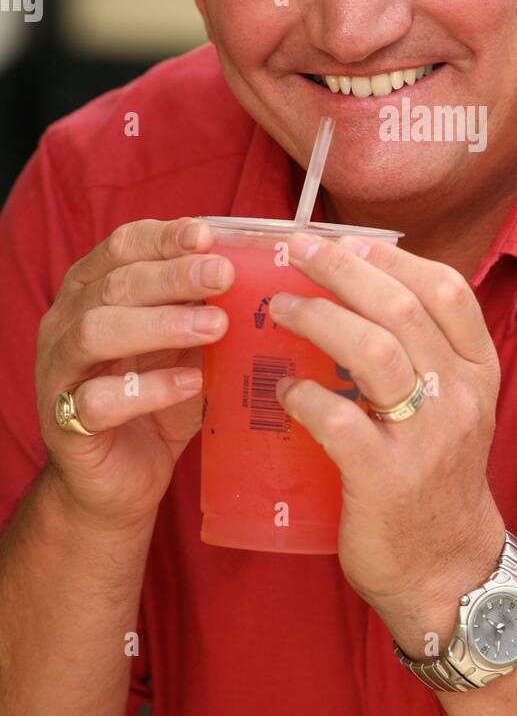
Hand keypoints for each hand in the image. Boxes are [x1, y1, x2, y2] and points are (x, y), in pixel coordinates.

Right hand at [35, 217, 231, 531]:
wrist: (119, 479)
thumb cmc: (155, 399)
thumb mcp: (183, 347)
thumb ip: (202, 309)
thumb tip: (257, 274)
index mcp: (91, 291)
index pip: (121, 247)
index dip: (163, 237)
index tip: (208, 235)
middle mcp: (66, 324)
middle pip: (113, 285)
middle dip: (173, 275)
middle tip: (223, 275)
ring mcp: (60, 373)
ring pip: (96, 332)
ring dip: (161, 324)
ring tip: (215, 326)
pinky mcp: (66, 424)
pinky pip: (99, 400)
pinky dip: (148, 389)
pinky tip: (190, 384)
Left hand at [268, 232, 505, 643]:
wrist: (446, 568)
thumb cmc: (435, 477)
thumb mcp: (453, 406)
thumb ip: (424, 354)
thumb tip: (361, 290)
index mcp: (478, 370)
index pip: (446, 289)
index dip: (393, 257)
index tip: (347, 243)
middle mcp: (460, 395)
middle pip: (403, 307)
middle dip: (343, 270)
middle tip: (297, 252)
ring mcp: (426, 437)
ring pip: (374, 351)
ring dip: (320, 318)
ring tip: (280, 307)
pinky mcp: (385, 479)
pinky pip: (338, 420)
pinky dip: (303, 394)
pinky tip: (282, 387)